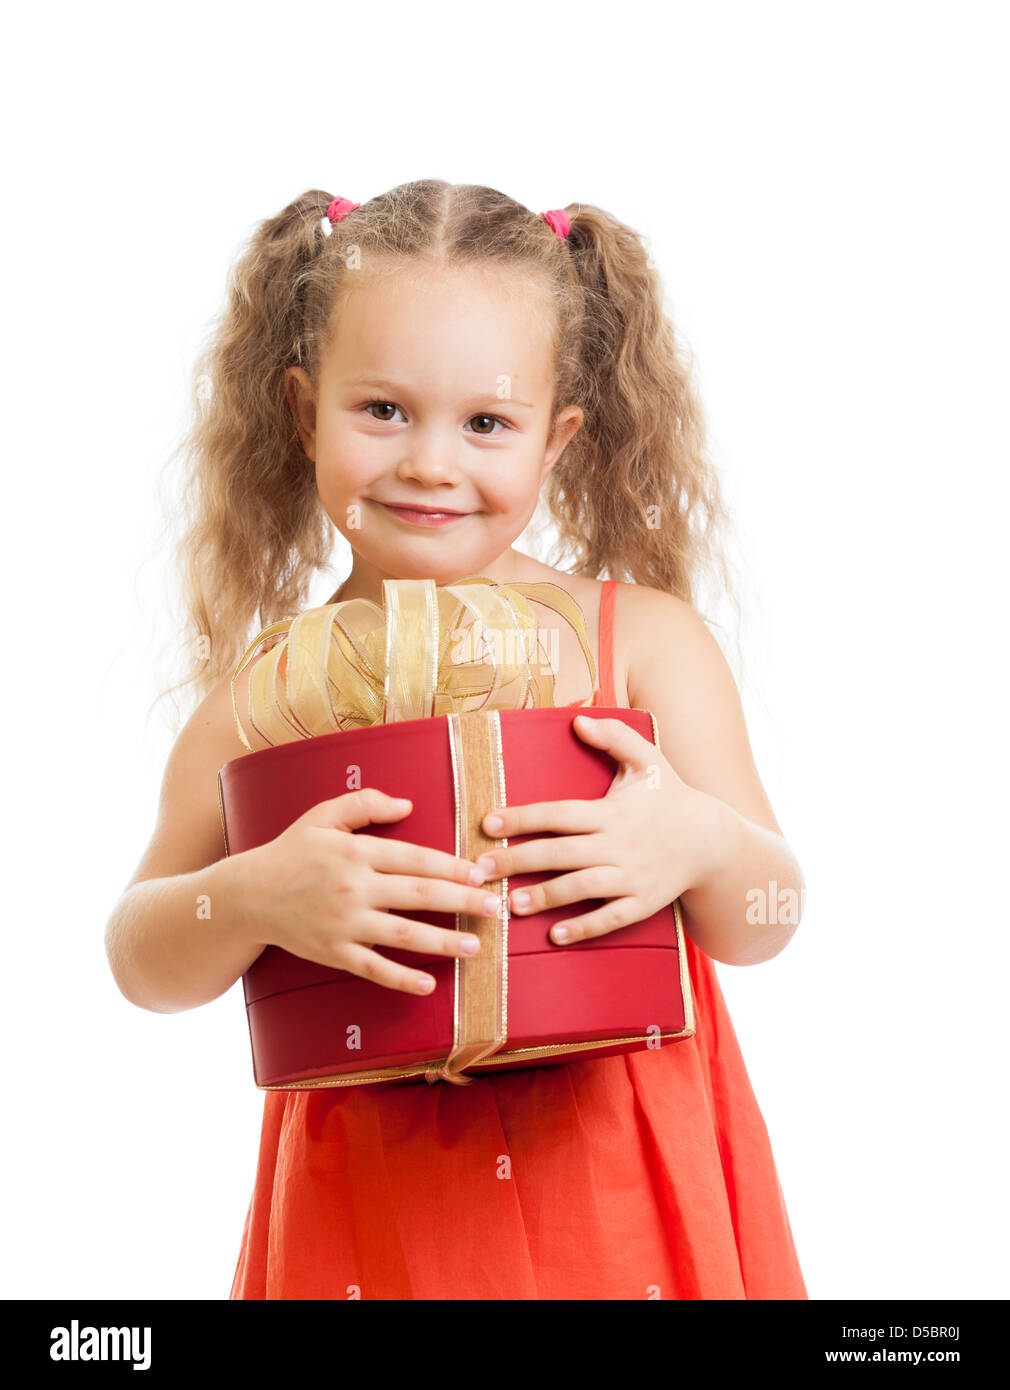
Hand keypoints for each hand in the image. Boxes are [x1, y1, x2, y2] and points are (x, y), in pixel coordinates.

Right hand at [231, 788, 500, 994]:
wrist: (247, 895)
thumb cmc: (291, 851)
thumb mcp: (323, 816)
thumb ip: (364, 804)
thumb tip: (408, 805)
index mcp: (356, 852)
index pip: (415, 858)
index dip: (452, 866)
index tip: (481, 873)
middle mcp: (353, 887)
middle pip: (419, 894)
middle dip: (462, 901)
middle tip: (495, 908)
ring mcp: (344, 923)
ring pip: (404, 934)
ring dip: (443, 941)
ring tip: (476, 946)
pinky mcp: (333, 952)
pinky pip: (373, 967)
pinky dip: (401, 977)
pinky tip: (429, 984)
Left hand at [474, 714, 727, 944]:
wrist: (713, 842)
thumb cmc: (671, 797)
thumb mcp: (648, 759)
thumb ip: (614, 737)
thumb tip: (577, 720)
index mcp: (612, 812)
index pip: (559, 814)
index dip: (522, 818)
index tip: (487, 823)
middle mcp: (619, 845)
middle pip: (560, 854)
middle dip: (517, 861)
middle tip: (479, 870)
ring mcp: (632, 877)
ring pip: (582, 888)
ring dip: (545, 897)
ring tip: (510, 903)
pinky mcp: (644, 903)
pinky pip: (611, 919)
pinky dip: (584, 927)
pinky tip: (555, 935)